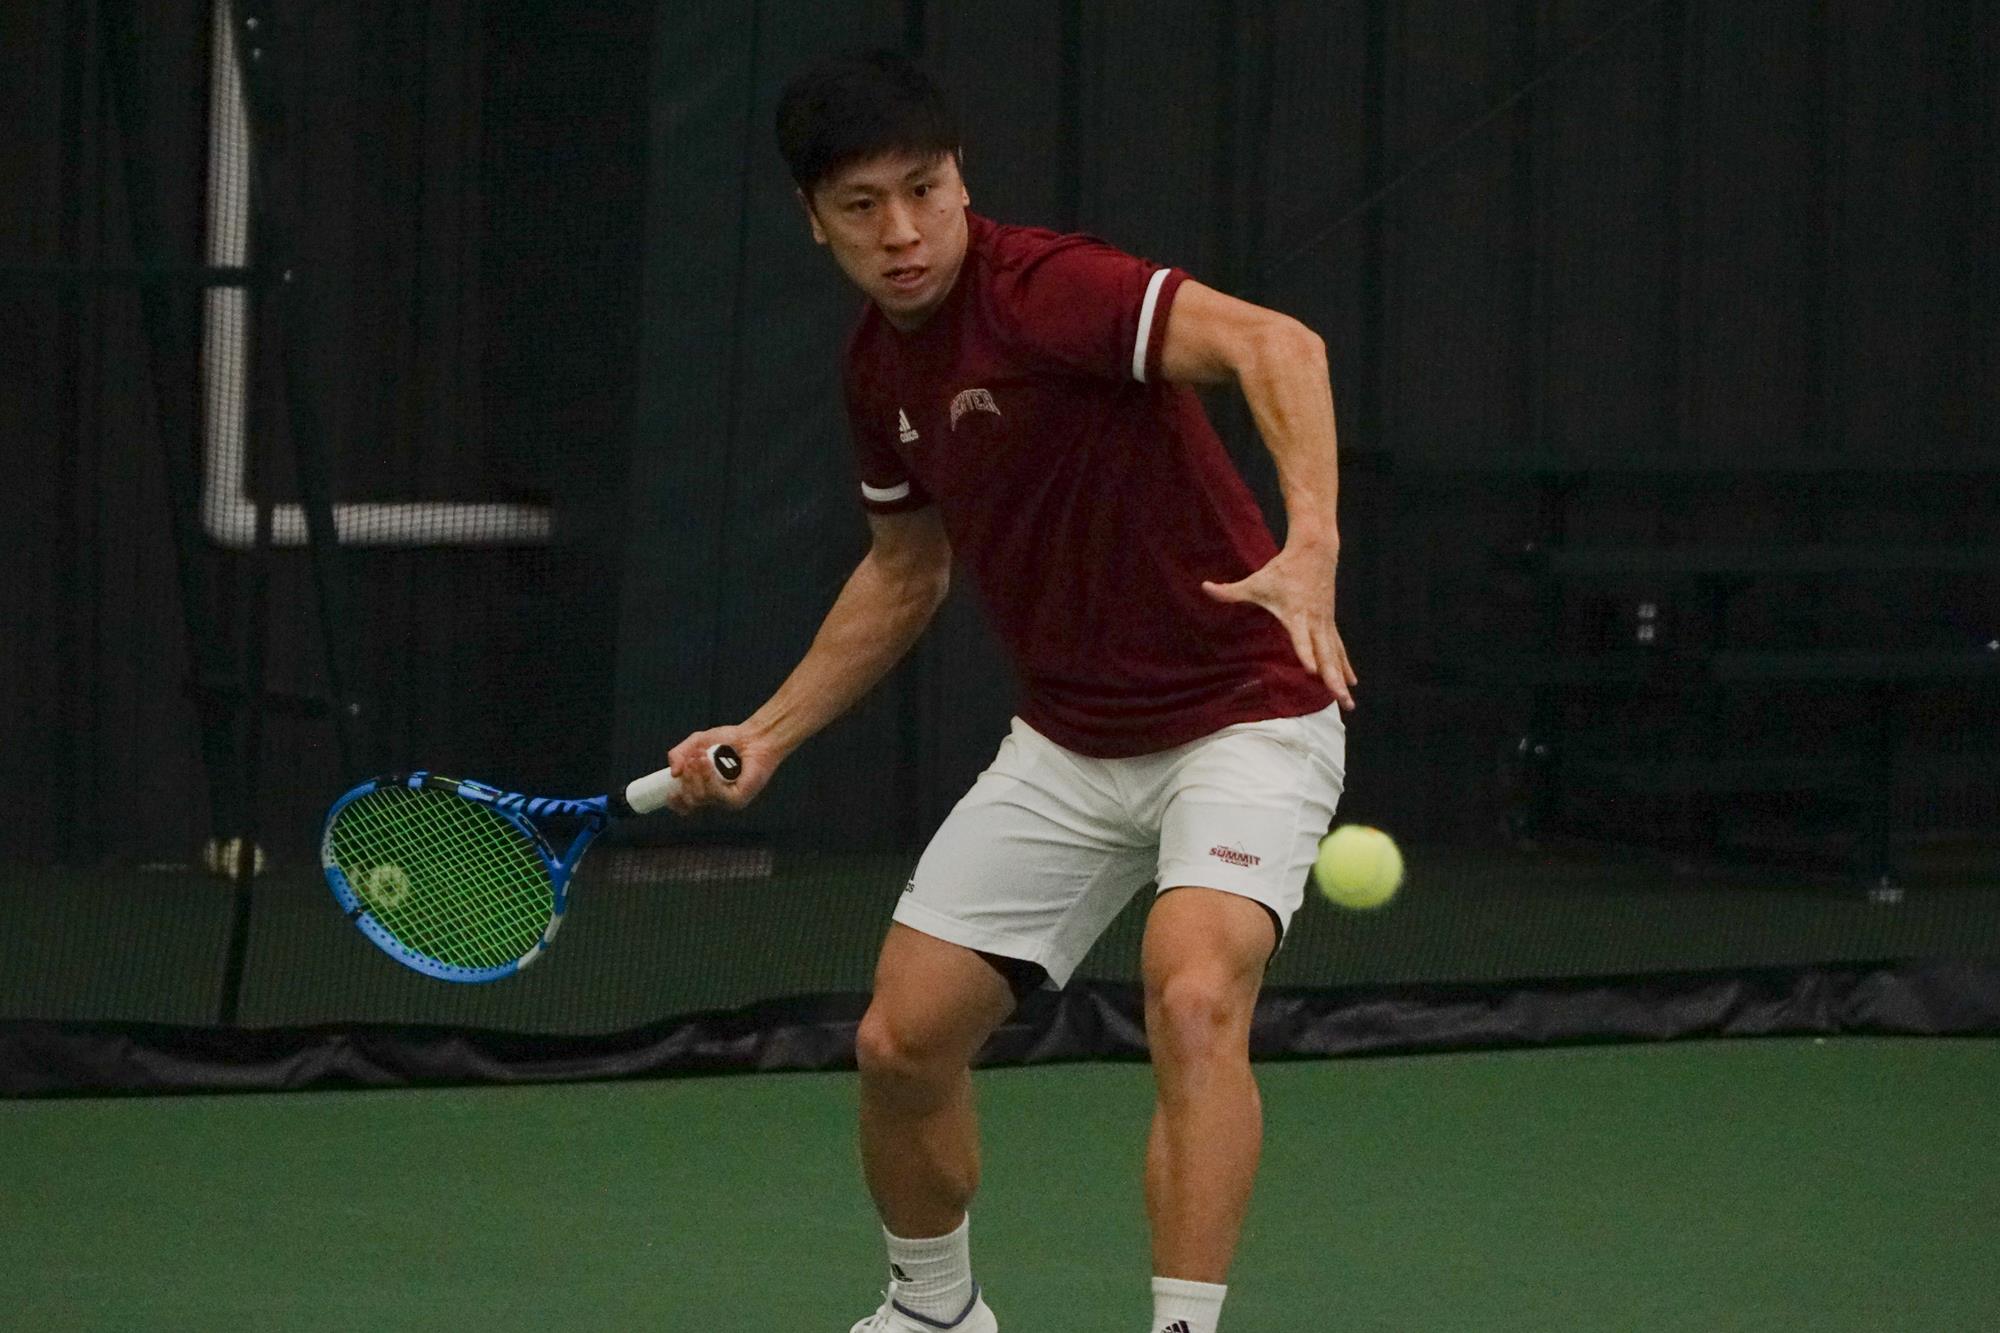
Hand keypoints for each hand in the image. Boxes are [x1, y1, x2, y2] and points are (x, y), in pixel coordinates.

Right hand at [662, 723, 780, 813]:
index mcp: (703, 789)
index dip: (675, 802)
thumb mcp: (696, 743)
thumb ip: (678, 754)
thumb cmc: (728, 740)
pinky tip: (709, 763)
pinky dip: (709, 778)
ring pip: (701, 797)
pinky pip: (717, 795)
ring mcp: (726, 800)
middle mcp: (715, 798)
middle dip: (686, 779)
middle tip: (693, 760)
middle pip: (690, 801)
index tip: (670, 790)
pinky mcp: (738, 799)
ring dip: (696, 775)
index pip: (685, 807)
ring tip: (702, 756)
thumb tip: (673, 773)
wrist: (754, 736)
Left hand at [1201, 543, 1357, 709]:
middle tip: (1339, 698)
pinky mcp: (1329, 624)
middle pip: (1325, 654)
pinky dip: (1345, 666)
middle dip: (1332, 678)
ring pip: (1335, 656)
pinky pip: (1339, 649)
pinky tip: (1351, 683)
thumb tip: (1204, 587)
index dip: (1306, 653)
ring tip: (1348, 703)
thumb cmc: (1282, 569)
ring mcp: (1325, 624)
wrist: (1315, 551)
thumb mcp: (1256, 581)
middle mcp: (1314, 622)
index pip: (1302, 638)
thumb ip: (1231, 590)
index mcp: (1296, 614)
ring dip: (1342, 679)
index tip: (1312, 671)